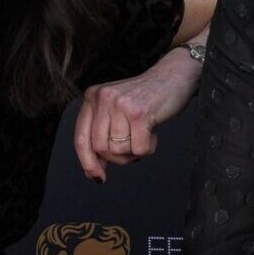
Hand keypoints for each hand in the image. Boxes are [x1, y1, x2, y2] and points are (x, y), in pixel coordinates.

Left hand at [74, 49, 200, 182]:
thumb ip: (101, 135)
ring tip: (143, 135)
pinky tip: (153, 134)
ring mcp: (120, 104)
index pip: (81, 138)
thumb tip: (93, 171)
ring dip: (134, 151)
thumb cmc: (145, 98)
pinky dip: (148, 148)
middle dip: (117, 156)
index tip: (97, 176)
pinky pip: (139, 149)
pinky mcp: (139, 113)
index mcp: (92, 97)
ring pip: (119, 150)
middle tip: (132, 147)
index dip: (87, 161)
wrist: (173, 77)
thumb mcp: (115, 111)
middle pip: (100, 148)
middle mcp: (102, 98)